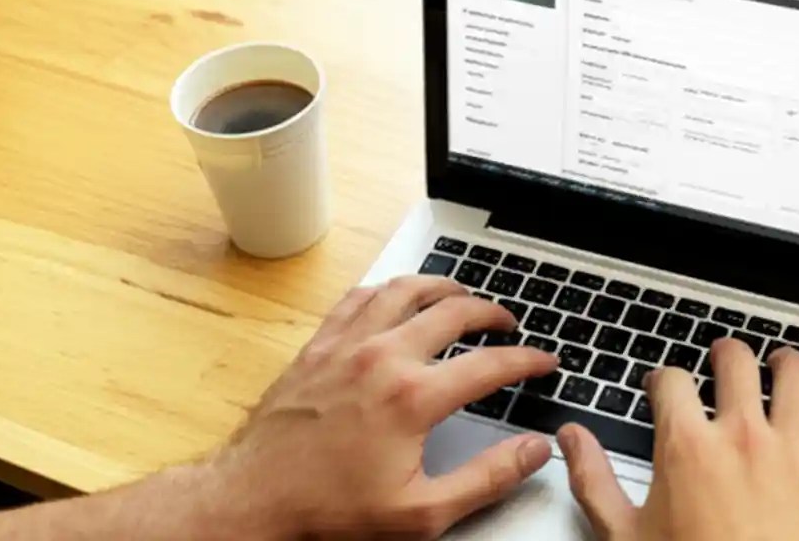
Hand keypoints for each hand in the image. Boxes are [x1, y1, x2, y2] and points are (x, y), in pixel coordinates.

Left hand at [207, 276, 558, 538]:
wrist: (254, 501)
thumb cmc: (329, 511)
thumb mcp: (423, 513)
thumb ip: (487, 478)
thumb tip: (531, 452)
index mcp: (413, 398)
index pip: (491, 365)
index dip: (527, 361)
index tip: (544, 361)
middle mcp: (382, 358)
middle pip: (452, 312)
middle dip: (490, 312)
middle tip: (508, 323)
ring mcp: (346, 346)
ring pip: (404, 291)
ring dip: (441, 286)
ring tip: (461, 293)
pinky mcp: (318, 347)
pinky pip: (358, 299)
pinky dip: (386, 289)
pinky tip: (395, 295)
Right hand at [559, 338, 798, 540]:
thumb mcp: (624, 535)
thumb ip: (593, 479)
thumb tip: (571, 439)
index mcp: (688, 446)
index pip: (672, 381)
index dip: (663, 376)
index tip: (662, 384)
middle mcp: (742, 438)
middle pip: (737, 365)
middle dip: (727, 353)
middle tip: (724, 353)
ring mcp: (791, 455)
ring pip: (797, 382)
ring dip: (790, 364)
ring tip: (784, 359)